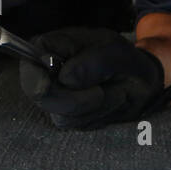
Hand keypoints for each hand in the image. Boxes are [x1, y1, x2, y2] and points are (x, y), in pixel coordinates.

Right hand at [19, 26, 170, 129]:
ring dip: (92, 107)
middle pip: (40, 94)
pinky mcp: (68, 113)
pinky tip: (108, 100)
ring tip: (110, 90)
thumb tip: (65, 77)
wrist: (142, 80)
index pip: (28, 58)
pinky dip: (96, 115)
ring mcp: (58, 93)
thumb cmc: (125, 60)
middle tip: (100, 92)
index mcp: (54, 46)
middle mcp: (50, 71)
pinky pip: (75, 123)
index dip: (32, 75)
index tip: (47, 86)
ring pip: (60, 113)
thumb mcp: (116, 52)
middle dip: (73, 100)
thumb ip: (93, 62)